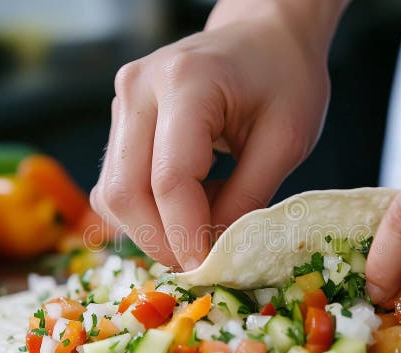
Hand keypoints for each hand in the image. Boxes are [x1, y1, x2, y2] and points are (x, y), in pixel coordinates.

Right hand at [91, 0, 345, 269]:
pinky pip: (118, 183)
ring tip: (204, 223)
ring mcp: (122, 101)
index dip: (186, 236)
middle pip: (126, 192)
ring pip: (113, 193)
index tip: (209, 269)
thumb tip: (211, 253)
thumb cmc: (284, 78)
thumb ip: (248, 198)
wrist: (263, 34)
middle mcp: (140, 88)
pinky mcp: (120, 119)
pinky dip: (147, 211)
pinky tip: (188, 205)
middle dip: (161, 241)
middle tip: (203, 262)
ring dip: (152, 229)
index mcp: (187, 84)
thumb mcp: (287, 140)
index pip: (170, 179)